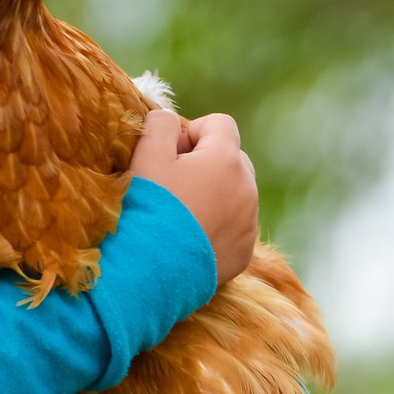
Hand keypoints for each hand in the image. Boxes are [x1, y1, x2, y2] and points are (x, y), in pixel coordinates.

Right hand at [129, 108, 257, 285]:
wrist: (149, 272)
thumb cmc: (146, 208)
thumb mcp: (144, 155)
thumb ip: (159, 124)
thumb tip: (169, 120)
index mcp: (225, 159)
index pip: (220, 124)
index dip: (191, 132)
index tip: (169, 153)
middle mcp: (247, 189)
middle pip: (232, 159)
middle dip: (206, 163)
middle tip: (172, 183)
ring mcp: (248, 224)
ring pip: (235, 195)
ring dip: (213, 195)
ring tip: (178, 215)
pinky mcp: (243, 254)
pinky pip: (234, 228)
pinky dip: (216, 227)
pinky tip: (186, 240)